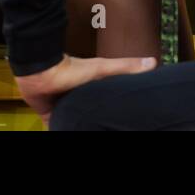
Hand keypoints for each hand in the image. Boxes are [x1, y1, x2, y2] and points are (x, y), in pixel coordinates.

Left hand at [16, 54, 156, 127]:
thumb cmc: (72, 70)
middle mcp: (79, 100)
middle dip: (96, 122)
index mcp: (92, 89)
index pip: (106, 102)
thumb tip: (153, 62)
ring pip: (76, 123)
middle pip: (91, 115)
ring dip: (81, 127)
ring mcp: (66, 109)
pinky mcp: (52, 117)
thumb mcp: (102, 68)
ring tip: (93, 133)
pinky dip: (63, 130)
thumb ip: (125, 67)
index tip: (125, 118)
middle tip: (108, 129)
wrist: (41, 75)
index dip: (113, 110)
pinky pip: (59, 128)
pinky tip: (70, 133)